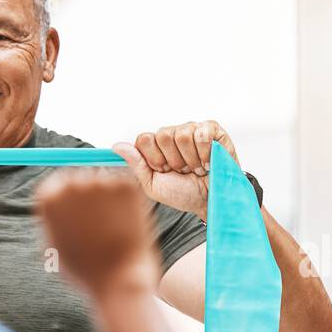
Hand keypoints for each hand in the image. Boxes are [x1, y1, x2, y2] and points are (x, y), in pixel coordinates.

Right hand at [35, 169, 160, 295]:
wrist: (119, 280)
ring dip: (110, 198)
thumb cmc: (85, 269)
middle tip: (101, 223)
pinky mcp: (127, 186)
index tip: (82, 214)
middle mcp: (72, 184)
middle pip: (81, 177)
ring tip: (114, 229)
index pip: (58, 182)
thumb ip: (52, 218)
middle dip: (91, 196)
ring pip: (105, 182)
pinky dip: (128, 201)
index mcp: (49, 197)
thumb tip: (54, 199)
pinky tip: (128, 224)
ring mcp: (100, 182)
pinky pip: (126, 187)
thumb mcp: (54, 244)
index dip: (71, 198)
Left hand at [125, 120, 239, 219]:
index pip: (144, 138)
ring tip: (197, 168)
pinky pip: (202, 132)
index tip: (165, 171)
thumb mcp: (154, 185)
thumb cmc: (184, 194)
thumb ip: (137, 165)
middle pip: (163, 135)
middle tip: (183, 171)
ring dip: (191, 159)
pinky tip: (208, 163)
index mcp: (158, 145)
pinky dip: (205, 152)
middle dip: (174, 160)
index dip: (154, 159)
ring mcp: (193, 129)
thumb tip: (118, 146)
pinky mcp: (213, 130)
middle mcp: (174, 134)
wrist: (210, 201)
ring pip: (182, 134)